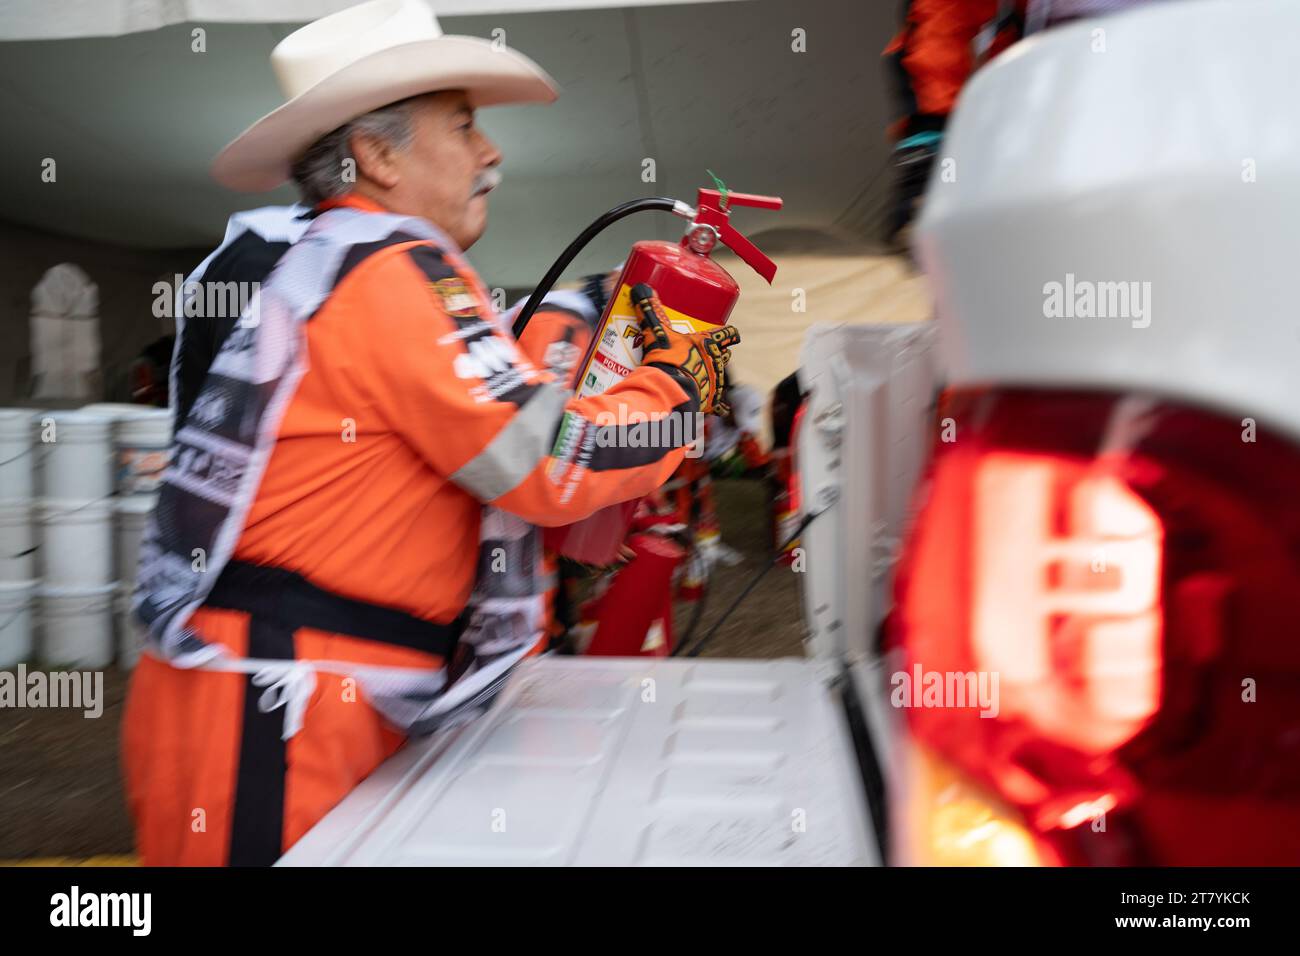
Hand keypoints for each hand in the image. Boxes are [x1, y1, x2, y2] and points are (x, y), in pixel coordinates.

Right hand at [631, 283, 738, 414]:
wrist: (668, 390)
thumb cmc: (667, 358)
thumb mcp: (657, 333)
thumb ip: (650, 311)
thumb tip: (640, 287)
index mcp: (709, 343)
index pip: (729, 334)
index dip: (729, 333)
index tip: (728, 333)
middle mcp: (717, 361)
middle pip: (725, 355)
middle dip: (718, 354)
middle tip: (703, 354)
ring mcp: (716, 382)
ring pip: (721, 376)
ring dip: (712, 376)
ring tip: (699, 377)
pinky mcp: (712, 401)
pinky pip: (719, 405)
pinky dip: (716, 405)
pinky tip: (712, 405)